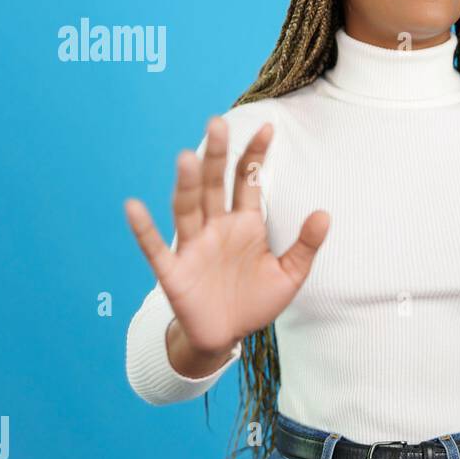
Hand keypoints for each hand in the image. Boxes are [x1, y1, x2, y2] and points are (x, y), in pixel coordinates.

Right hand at [123, 116, 329, 359]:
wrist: (228, 336)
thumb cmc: (256, 300)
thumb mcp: (290, 274)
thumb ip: (305, 245)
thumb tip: (324, 213)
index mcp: (245, 223)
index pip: (248, 181)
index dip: (255, 156)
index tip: (268, 127)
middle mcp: (216, 227)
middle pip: (214, 184)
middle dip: (217, 156)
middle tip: (217, 122)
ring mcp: (193, 246)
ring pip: (187, 208)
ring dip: (186, 183)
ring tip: (187, 156)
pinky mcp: (173, 270)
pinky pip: (155, 247)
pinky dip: (143, 229)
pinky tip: (134, 206)